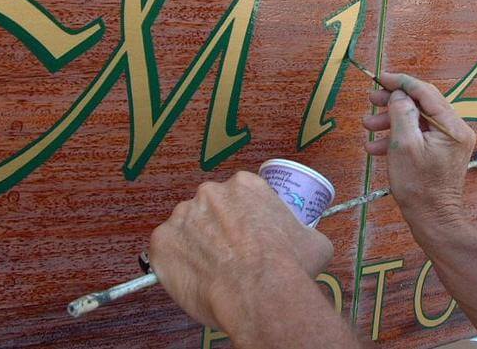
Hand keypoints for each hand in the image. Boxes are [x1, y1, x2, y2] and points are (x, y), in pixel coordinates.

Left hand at [149, 172, 332, 329]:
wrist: (260, 291)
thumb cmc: (288, 265)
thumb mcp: (314, 242)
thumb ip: (305, 232)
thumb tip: (308, 239)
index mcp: (245, 185)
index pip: (239, 196)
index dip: (243, 218)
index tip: (247, 236)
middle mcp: (210, 192)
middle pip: (210, 208)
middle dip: (216, 229)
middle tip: (230, 255)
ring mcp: (182, 215)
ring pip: (186, 229)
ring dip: (195, 245)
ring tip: (211, 271)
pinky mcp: (162, 242)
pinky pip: (164, 251)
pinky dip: (173, 264)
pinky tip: (192, 278)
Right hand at [361, 72, 475, 230]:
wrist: (432, 220)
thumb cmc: (418, 186)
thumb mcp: (404, 145)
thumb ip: (401, 113)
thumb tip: (399, 95)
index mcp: (452, 126)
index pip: (425, 92)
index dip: (401, 82)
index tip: (379, 78)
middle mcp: (456, 129)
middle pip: (422, 103)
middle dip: (393, 102)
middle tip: (370, 101)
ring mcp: (449, 141)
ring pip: (417, 119)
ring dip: (391, 120)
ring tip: (368, 126)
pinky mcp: (441, 152)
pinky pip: (419, 135)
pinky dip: (398, 137)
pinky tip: (376, 146)